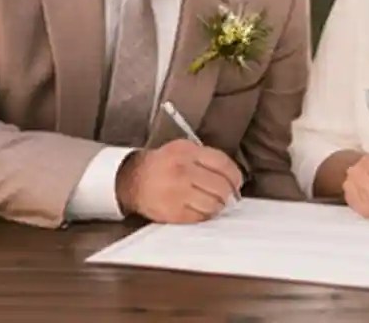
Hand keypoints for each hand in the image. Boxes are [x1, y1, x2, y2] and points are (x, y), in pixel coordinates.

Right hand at [116, 139, 243, 223]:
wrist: (132, 179)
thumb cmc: (163, 165)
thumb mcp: (183, 150)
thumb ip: (207, 160)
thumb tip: (232, 179)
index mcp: (187, 152)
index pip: (223, 164)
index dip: (235, 177)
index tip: (236, 183)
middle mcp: (183, 171)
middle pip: (221, 187)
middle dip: (228, 194)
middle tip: (227, 197)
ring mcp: (177, 193)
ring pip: (213, 205)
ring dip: (218, 207)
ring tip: (214, 204)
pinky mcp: (172, 212)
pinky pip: (200, 218)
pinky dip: (205, 215)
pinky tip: (201, 210)